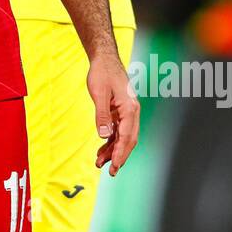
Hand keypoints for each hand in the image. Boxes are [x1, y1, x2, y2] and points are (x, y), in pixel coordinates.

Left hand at [88, 55, 139, 175]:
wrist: (104, 59)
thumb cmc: (102, 73)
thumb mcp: (99, 93)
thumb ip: (102, 115)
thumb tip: (104, 136)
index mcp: (130, 108)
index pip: (127, 136)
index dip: (121, 153)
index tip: (115, 167)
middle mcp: (132, 112)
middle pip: (128, 140)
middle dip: (119, 156)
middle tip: (110, 172)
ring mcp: (127, 112)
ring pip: (123, 137)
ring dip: (113, 150)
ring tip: (100, 162)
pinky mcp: (120, 111)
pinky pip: (118, 131)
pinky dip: (111, 141)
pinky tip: (102, 150)